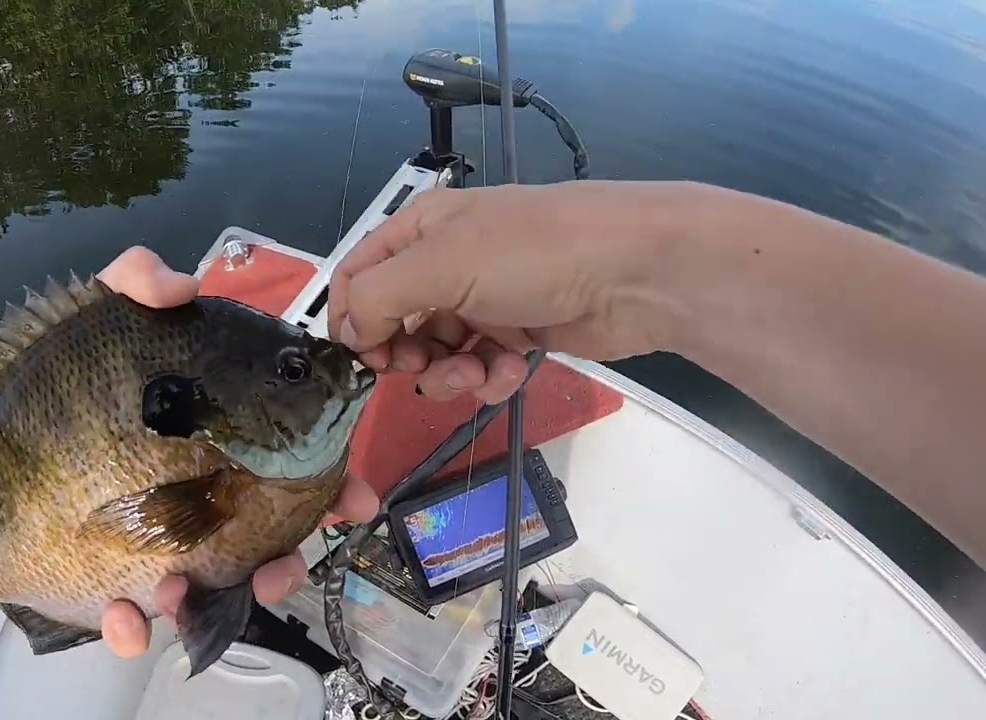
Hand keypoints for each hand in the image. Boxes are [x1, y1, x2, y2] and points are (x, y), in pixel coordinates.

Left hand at [92, 247, 381, 657]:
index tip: (354, 500)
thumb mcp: (100, 312)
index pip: (291, 463)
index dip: (333, 483)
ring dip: (213, 600)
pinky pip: (130, 617)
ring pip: (208, 587)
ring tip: (180, 592)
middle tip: (279, 569)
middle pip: (264, 538)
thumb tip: (180, 286)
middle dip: (285, 563)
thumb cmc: (58, 371)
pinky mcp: (106, 576)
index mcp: (216, 438)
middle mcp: (197, 495)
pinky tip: (123, 618)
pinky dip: (133, 628)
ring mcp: (154, 541)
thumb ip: (137, 280)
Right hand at [327, 180, 687, 403]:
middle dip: (404, 354)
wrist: (637, 272)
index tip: (363, 359)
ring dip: (450, 374)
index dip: (349, 320)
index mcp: (419, 229)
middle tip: (423, 368)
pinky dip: (490, 378)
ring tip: (480, 373)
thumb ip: (376, 298)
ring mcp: (485, 299)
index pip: (355, 276)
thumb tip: (349, 335)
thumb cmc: (532, 254)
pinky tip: (514, 371)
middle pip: (394, 322)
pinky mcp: (520, 332)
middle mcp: (446, 261)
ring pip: (437, 353)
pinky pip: (482, 367)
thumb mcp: (440, 264)